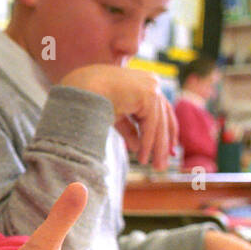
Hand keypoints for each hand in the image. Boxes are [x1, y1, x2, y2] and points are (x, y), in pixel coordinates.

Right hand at [59, 64, 177, 168]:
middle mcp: (151, 82)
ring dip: (157, 148)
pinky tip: (143, 158)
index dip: (167, 131)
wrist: (82, 88)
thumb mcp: (116, 116)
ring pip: (158, 123)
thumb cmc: (93, 98)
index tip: (169, 150)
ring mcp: (152, 87)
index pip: (163, 110)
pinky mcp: (149, 94)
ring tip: (155, 167)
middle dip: (163, 143)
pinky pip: (151, 124)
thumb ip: (130, 129)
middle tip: (162, 165)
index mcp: (145, 83)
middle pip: (163, 118)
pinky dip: (148, 143)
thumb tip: (138, 147)